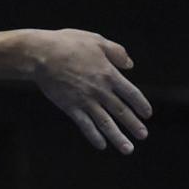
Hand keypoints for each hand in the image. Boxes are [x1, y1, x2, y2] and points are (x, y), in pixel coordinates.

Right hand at [25, 29, 150, 152]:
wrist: (41, 54)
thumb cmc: (67, 44)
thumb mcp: (96, 40)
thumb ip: (116, 52)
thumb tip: (130, 64)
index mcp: (108, 74)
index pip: (131, 93)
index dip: (141, 104)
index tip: (147, 114)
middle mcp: (100, 90)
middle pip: (121, 111)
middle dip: (133, 125)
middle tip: (143, 136)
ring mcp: (85, 100)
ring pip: (105, 122)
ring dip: (118, 137)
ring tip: (128, 149)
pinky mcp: (70, 106)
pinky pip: (85, 125)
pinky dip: (94, 136)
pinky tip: (101, 145)